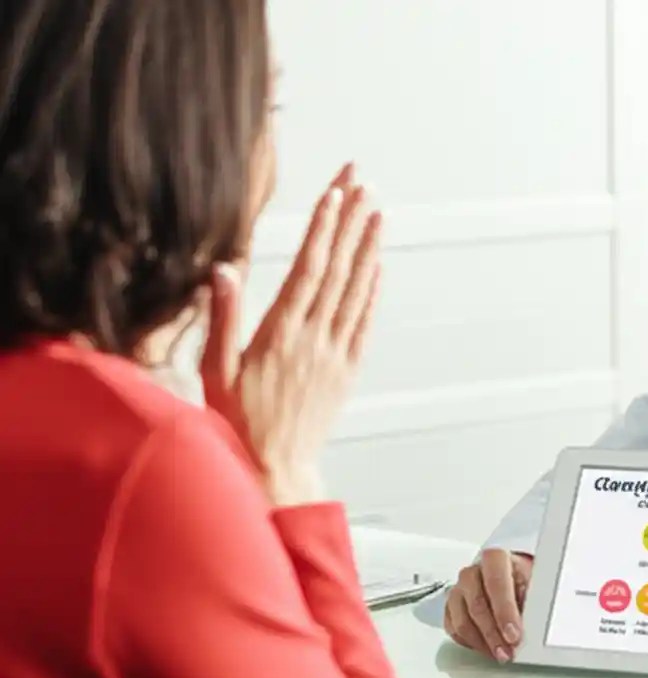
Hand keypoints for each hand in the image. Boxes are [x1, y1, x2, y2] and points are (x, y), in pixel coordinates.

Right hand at [201, 164, 382, 505]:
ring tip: (377, 211)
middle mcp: (314, 337)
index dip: (324, 228)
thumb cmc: (237, 422)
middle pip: (338, 268)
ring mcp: (335, 353)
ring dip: (368, 247)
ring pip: (356, 289)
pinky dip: (373, 292)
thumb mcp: (214, 370)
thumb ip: (222, 317)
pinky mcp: (347, 370)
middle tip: (363, 182)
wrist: (274, 468)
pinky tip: (378, 267)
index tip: (335, 194)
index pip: (308, 267)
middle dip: (351, 221)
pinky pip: (365, 323)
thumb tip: (225, 269)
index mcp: (279, 332)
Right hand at [444, 550, 532, 662]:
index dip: (505, 612)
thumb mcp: (533, 582)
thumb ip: (531, 601)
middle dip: (494, 634)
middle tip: (508, 651)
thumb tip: (535, 626)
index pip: (496, 583)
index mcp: (495, 559)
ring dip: (482, 643)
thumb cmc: (521, 578)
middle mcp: (472, 573)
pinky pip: (454, 630)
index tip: (514, 634)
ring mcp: (458, 590)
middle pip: (477, 605)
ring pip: (462, 622)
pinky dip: (471, 643)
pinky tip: (486, 647)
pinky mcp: (450, 608)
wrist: (509, 575)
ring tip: (500, 653)